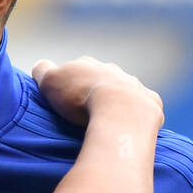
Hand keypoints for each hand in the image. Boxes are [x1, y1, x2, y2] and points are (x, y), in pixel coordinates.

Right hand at [32, 56, 163, 129]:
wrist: (120, 112)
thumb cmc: (81, 99)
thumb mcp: (51, 82)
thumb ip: (43, 71)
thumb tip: (41, 66)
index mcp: (88, 64)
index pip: (76, 68)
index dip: (70, 81)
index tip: (65, 96)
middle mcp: (113, 71)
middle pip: (103, 77)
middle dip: (96, 89)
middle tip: (86, 109)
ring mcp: (135, 85)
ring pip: (126, 90)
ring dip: (118, 102)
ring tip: (109, 121)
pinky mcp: (151, 102)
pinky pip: (145, 106)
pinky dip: (138, 115)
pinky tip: (130, 128)